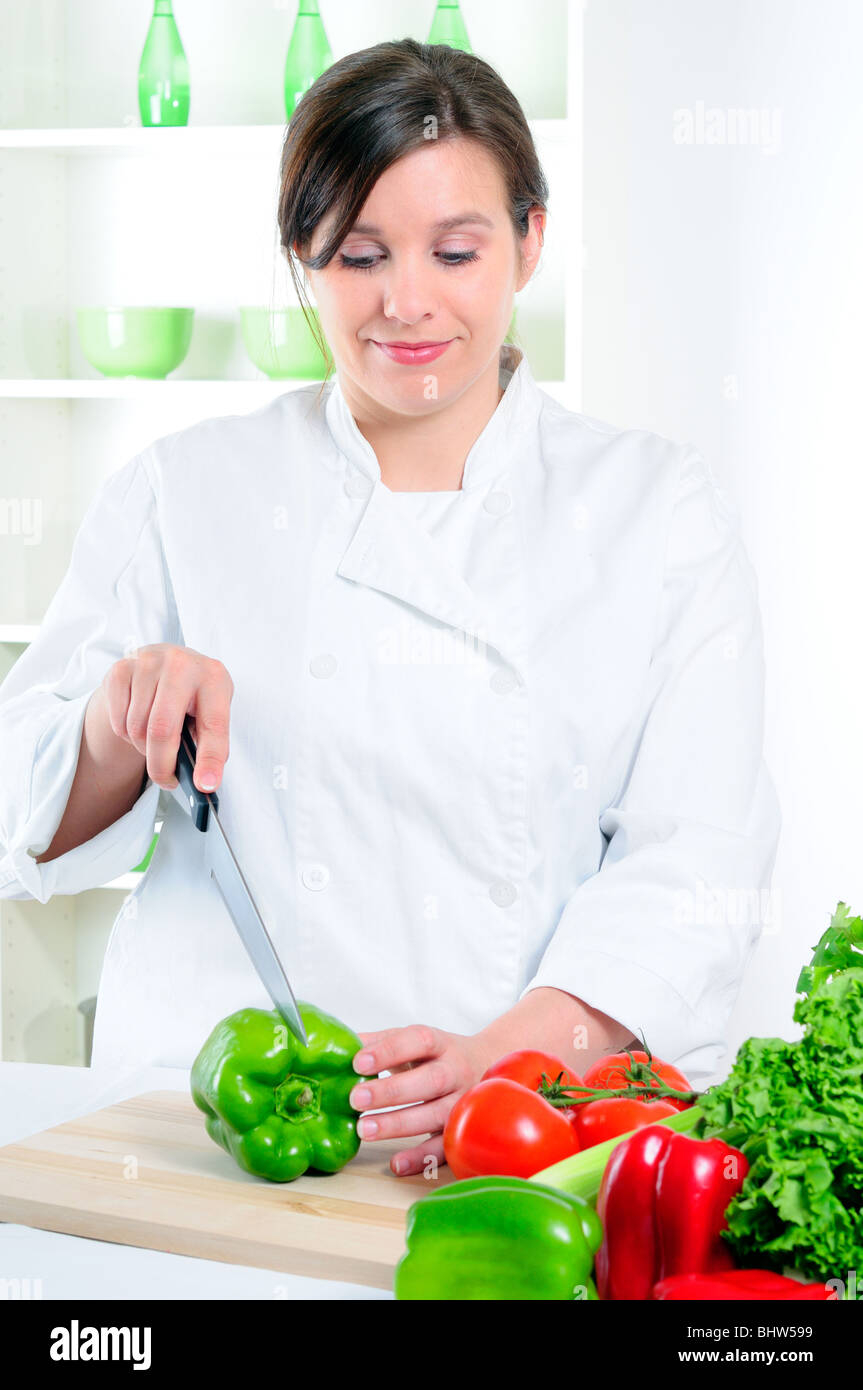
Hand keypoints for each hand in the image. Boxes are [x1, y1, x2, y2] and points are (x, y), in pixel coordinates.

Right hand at [100, 642, 233, 792]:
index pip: (214, 725)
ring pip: (136, 728)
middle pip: (162, 729)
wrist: (164, 663)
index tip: (205, 785)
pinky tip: (139, 722)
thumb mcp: (211, 711)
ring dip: (143, 748)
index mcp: (214, 677)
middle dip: (162, 766)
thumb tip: (203, 782)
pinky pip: (118, 721)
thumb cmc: (192, 694)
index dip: (210, 759)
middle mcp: (181, 664)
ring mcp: (148, 662)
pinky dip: (126, 734)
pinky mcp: (121, 668)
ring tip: (156, 741)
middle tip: (166, 780)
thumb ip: (209, 744)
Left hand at [348, 1025, 498, 1176]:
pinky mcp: (463, 1131)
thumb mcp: (414, 1040)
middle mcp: (456, 1071)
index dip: (390, 1050)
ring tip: (364, 1129)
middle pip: (431, 1080)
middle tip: (356, 1098)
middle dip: (392, 1091)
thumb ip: (379, 1042)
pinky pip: (444, 1148)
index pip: (419, 1041)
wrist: (489, 1065)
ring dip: (399, 1124)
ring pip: (436, 1115)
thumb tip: (338, 1045)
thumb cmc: (437, 1055)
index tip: (358, 1062)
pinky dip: (421, 1157)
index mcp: (442, 1044)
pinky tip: (396, 1164)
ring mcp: (463, 1103)